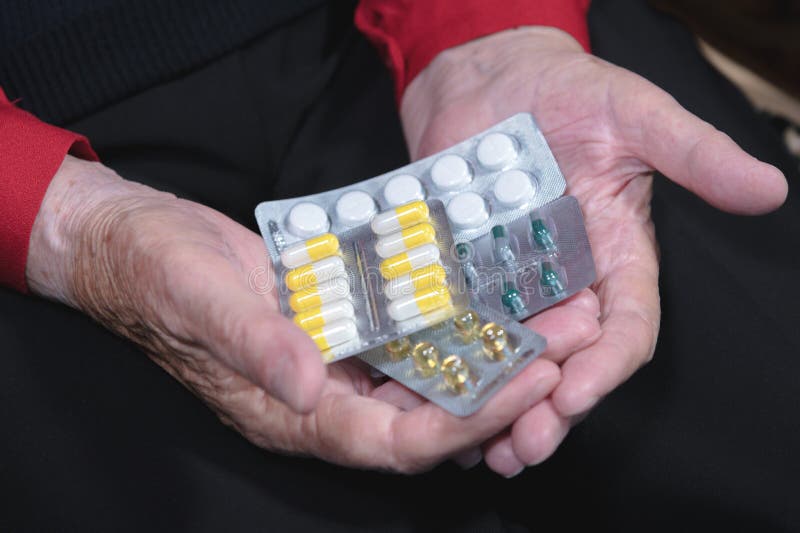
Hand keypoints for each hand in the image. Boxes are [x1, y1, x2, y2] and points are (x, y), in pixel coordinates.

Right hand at [26, 155, 590, 471]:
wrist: (135, 241)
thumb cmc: (154, 274)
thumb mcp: (198, 301)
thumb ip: (252, 346)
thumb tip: (307, 387)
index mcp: (292, 412)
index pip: (397, 440)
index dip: (466, 420)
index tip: (529, 382)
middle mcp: (323, 396)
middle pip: (429, 414)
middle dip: (502, 387)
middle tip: (567, 345)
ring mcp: (334, 361)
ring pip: (426, 374)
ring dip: (487, 352)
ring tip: (548, 317)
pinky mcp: (338, 323)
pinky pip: (405, 334)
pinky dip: (448, 322)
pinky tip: (488, 295)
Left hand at [399, 27, 787, 475]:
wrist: (491, 73)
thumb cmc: (571, 88)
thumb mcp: (637, 116)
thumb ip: (694, 155)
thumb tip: (768, 187)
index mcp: (614, 255)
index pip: (624, 326)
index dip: (606, 364)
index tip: (578, 394)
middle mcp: (564, 278)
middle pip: (564, 357)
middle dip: (547, 405)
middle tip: (523, 447)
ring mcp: (508, 276)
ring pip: (509, 352)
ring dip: (494, 399)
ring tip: (473, 443)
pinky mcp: (459, 266)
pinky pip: (455, 319)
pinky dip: (446, 356)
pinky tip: (426, 390)